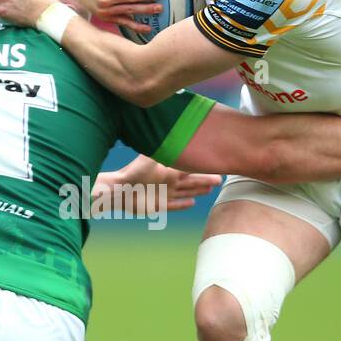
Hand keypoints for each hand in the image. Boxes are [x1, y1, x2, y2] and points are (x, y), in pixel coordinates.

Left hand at [97, 155, 220, 213]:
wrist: (119, 190)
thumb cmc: (133, 172)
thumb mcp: (151, 157)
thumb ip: (165, 149)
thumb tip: (179, 135)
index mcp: (169, 169)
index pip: (190, 167)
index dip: (202, 167)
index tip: (215, 164)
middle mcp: (169, 181)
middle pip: (192, 181)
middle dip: (206, 179)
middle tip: (220, 179)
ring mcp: (165, 193)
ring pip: (187, 192)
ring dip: (198, 191)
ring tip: (210, 189)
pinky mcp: (160, 205)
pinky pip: (175, 205)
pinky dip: (184, 204)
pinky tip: (193, 203)